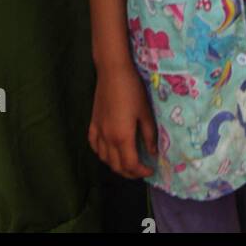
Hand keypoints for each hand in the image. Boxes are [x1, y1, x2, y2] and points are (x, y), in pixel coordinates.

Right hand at [89, 63, 157, 178]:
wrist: (113, 72)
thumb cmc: (132, 89)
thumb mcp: (145, 112)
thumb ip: (149, 135)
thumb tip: (153, 152)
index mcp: (122, 137)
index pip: (130, 165)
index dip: (141, 172)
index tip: (151, 169)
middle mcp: (107, 139)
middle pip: (116, 166)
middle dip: (130, 173)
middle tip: (141, 170)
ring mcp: (98, 131)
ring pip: (104, 159)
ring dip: (116, 165)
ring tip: (127, 162)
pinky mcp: (92, 123)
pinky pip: (94, 145)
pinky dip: (102, 153)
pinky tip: (108, 151)